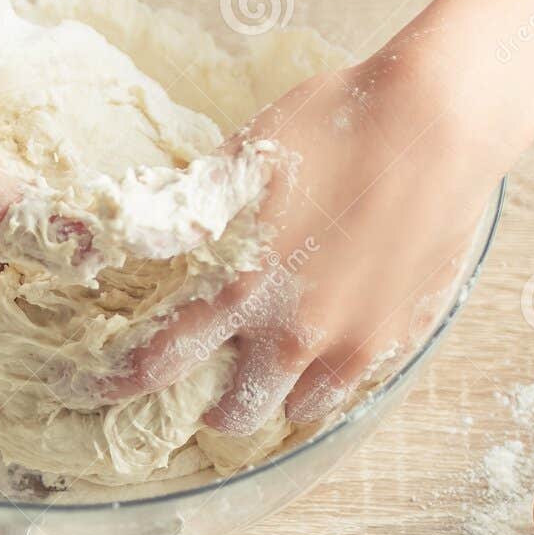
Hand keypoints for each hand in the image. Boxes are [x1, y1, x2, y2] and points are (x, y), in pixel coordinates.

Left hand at [103, 43, 497, 430]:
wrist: (437, 123)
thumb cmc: (333, 124)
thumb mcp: (242, 158)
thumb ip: (188, 208)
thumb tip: (134, 230)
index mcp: (241, 288)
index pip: (162, 361)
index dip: (121, 382)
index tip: (96, 390)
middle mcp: (294, 332)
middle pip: (233, 410)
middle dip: (208, 405)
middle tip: (202, 390)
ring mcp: (353, 342)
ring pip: (297, 408)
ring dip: (272, 396)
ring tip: (266, 372)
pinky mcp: (400, 335)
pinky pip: (352, 390)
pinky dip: (326, 384)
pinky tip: (322, 355)